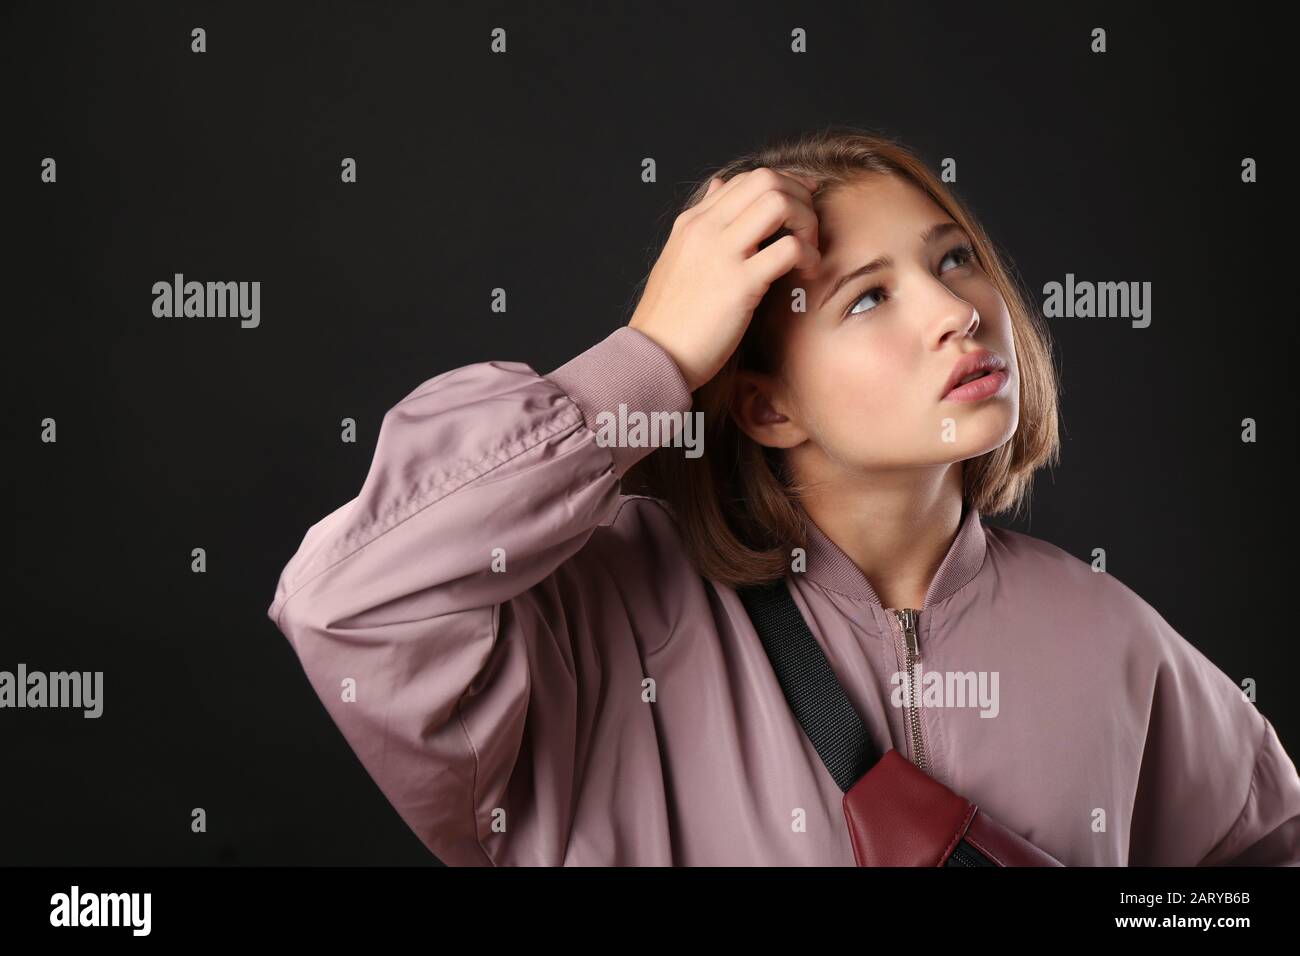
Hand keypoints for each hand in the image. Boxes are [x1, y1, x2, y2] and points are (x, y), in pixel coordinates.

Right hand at [628, 167, 821, 391]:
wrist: (655, 355)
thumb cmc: (670, 316)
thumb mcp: (679, 255)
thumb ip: (702, 221)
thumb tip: (718, 185)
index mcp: (693, 222)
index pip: (746, 179)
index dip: (783, 185)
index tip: (800, 205)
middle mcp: (706, 229)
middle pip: (767, 180)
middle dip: (799, 197)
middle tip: (807, 228)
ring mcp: (722, 254)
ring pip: (780, 203)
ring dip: (806, 222)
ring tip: (807, 250)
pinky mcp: (740, 285)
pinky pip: (789, 249)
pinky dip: (809, 256)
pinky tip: (806, 273)